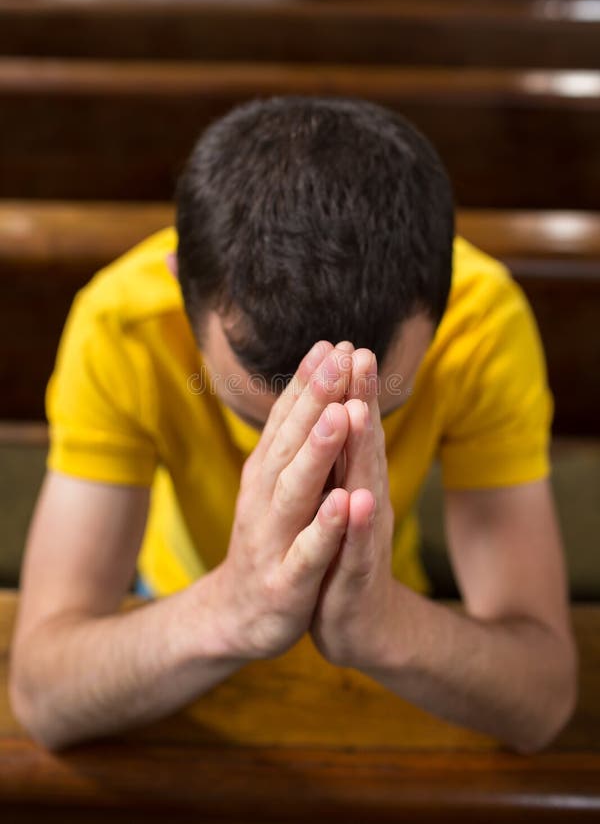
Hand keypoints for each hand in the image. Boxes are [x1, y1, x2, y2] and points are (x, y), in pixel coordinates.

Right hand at [212, 341, 355, 661]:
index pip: (288, 419)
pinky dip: (324, 528)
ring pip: (296, 489)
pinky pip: (307, 552)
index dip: (309, 382)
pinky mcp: (287, 582)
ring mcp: (273, 539)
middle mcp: (265, 497)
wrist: (238, 616)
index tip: (334, 343)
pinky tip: (345, 503)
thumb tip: (312, 382)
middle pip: (292, 442)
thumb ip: (292, 440)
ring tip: (340, 415)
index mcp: (267, 472)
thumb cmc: (268, 539)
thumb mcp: (276, 484)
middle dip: (316, 400)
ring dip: (318, 451)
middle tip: (338, 358)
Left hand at [310, 348, 396, 668]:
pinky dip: (354, 524)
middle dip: (360, 399)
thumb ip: (339, 457)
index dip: (349, 386)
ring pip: (362, 488)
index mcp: (351, 482)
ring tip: (359, 411)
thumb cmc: (342, 553)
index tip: (344, 341)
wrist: (358, 625)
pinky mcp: (355, 576)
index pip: (351, 428)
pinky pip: (355, 548)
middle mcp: (362, 502)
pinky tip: (356, 501)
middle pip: (362, 446)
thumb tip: (333, 408)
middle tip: (360, 354)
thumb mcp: (337, 499)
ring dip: (362, 450)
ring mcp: (362, 538)